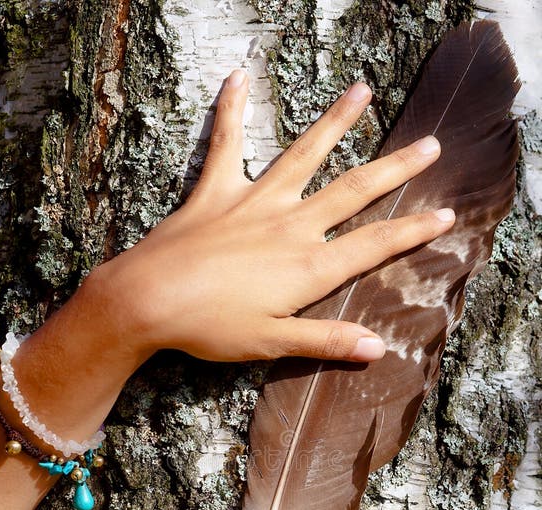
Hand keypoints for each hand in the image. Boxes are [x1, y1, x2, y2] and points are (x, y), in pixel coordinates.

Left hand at [93, 71, 452, 362]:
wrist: (147, 301)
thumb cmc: (210, 328)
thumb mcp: (274, 343)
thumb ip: (327, 340)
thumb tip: (378, 348)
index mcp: (309, 266)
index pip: (374, 244)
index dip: (413, 231)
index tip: (446, 213)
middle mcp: (290, 225)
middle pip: (354, 190)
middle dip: (396, 169)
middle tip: (430, 145)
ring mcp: (253, 202)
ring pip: (304, 155)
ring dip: (335, 123)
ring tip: (361, 92)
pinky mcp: (215, 192)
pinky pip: (226, 144)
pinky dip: (231, 110)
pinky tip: (238, 77)